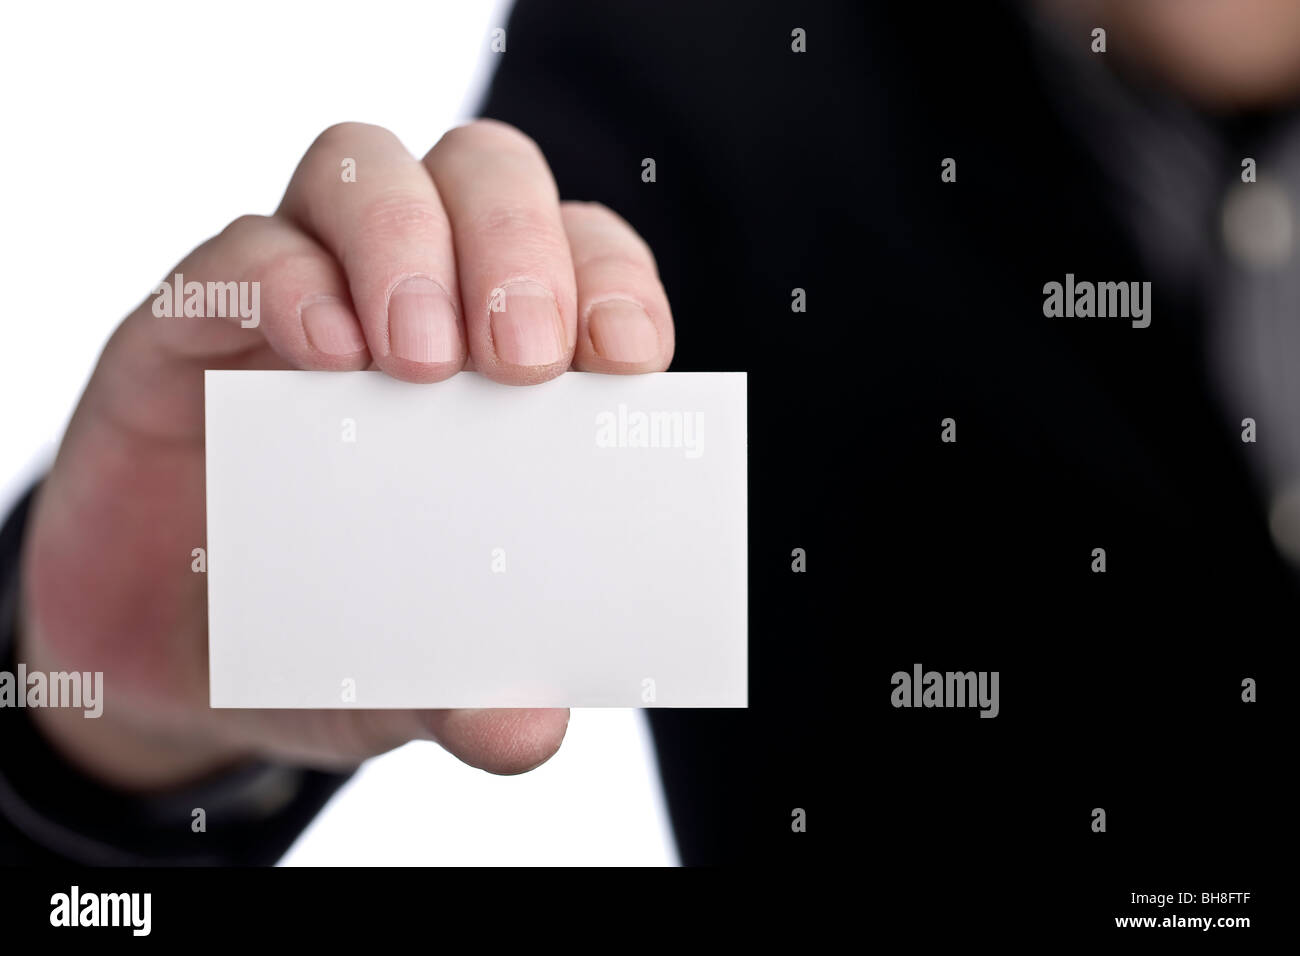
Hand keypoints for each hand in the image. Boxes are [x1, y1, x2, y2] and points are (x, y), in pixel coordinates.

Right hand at [18, 120, 674, 789]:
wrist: (174, 661)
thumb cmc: (330, 631)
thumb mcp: (410, 675)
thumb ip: (473, 691)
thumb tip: (530, 727)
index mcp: (500, 362)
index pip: (585, 261)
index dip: (615, 285)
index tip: (627, 361)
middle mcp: (410, 299)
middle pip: (485, 175)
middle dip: (518, 246)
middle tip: (523, 361)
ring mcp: (300, 295)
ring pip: (366, 166)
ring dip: (407, 241)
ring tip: (418, 361)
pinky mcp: (191, 320)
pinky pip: (241, 250)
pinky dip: (287, 285)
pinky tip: (321, 359)